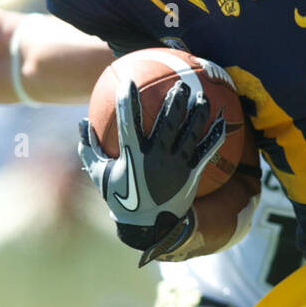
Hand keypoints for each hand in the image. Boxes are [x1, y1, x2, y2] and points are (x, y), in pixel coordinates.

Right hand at [77, 79, 225, 264]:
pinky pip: (205, 151)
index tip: (127, 81)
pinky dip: (215, 135)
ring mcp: (176, 166)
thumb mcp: (99, 175)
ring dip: (198, 114)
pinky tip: (223, 121)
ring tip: (202, 97)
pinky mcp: (192, 173)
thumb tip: (82, 122)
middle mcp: (157, 158)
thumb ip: (89, 148)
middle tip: (180, 85)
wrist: (148, 225)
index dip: (126, 102)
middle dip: (174, 101)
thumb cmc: (121, 197)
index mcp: (133, 156)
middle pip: (168, 123)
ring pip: (190, 134)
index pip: (128, 123)